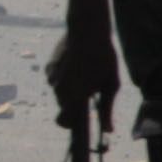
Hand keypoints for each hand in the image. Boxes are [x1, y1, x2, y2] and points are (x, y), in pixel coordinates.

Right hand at [48, 14, 119, 142]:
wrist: (87, 31)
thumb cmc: (104, 59)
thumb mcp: (111, 85)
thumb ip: (107, 109)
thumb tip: (108, 130)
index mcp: (75, 97)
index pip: (64, 122)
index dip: (71, 124)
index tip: (80, 122)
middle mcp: (59, 90)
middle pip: (64, 106)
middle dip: (75, 103)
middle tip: (91, 90)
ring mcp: (52, 77)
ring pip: (60, 92)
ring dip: (70, 88)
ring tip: (85, 72)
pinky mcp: (49, 66)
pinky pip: (56, 78)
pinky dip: (64, 76)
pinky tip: (76, 63)